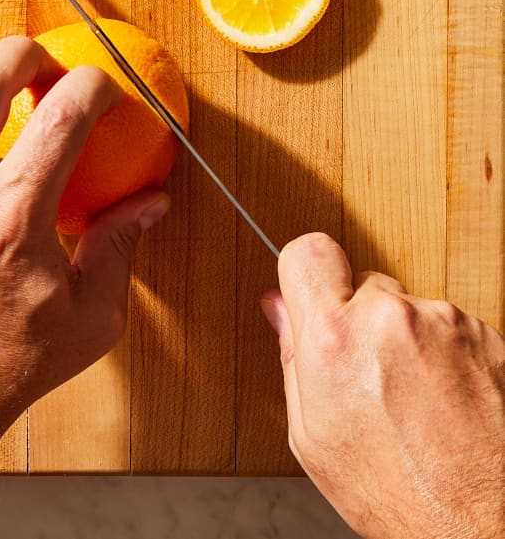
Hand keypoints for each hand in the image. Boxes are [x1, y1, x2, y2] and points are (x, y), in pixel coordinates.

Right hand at [262, 232, 504, 538]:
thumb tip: (280, 309)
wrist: (484, 526)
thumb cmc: (398, 495)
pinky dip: (442, 352)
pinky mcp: (483, 331)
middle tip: (367, 376)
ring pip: (406, 308)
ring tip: (412, 400)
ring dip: (404, 340)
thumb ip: (292, 357)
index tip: (310, 290)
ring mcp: (442, 321)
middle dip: (359, 320)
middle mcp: (389, 318)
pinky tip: (442, 399)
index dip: (305, 272)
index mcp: (335, 339)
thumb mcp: (314, 437)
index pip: (307, 253)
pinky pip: (446, 325)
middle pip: (362, 284)